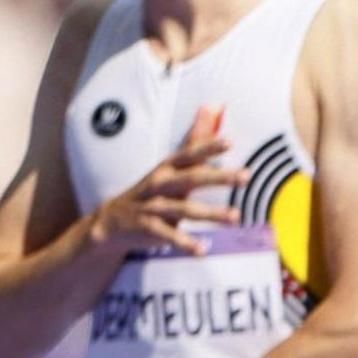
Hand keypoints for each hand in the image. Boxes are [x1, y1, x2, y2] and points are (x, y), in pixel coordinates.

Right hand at [88, 108, 244, 256]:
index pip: (189, 154)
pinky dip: (185, 242)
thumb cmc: (153, 191)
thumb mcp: (172, 167)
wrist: (111, 221)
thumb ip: (196, 142)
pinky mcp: (147, 227)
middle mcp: (159, 184)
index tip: (230, 141)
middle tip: (246, 176)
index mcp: (167, 168)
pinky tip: (203, 249)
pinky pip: (168, 235)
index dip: (207, 146)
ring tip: (236, 217)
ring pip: (183, 209)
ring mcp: (152, 205)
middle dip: (218, 176)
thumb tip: (212, 107)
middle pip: (191, 178)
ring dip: (211, 214)